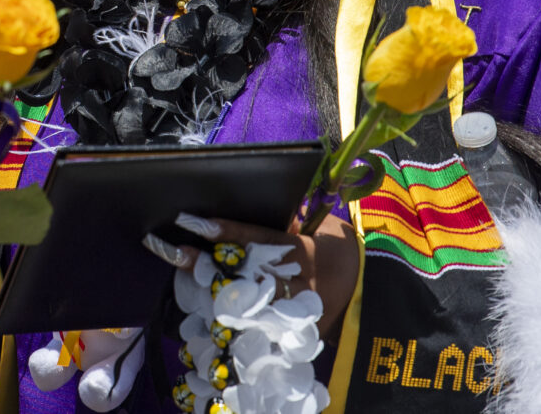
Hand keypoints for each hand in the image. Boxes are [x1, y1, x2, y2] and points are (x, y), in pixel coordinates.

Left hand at [144, 213, 359, 333]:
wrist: (371, 294)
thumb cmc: (341, 251)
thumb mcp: (323, 227)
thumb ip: (291, 219)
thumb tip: (258, 202)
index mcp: (303, 252)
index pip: (257, 239)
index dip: (224, 231)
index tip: (192, 222)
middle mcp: (293, 284)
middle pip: (239, 272)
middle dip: (202, 263)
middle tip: (170, 249)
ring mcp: (289, 314)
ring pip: (241, 304)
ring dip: (205, 290)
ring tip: (176, 277)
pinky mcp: (289, 336)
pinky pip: (253, 331)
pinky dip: (226, 324)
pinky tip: (199, 319)